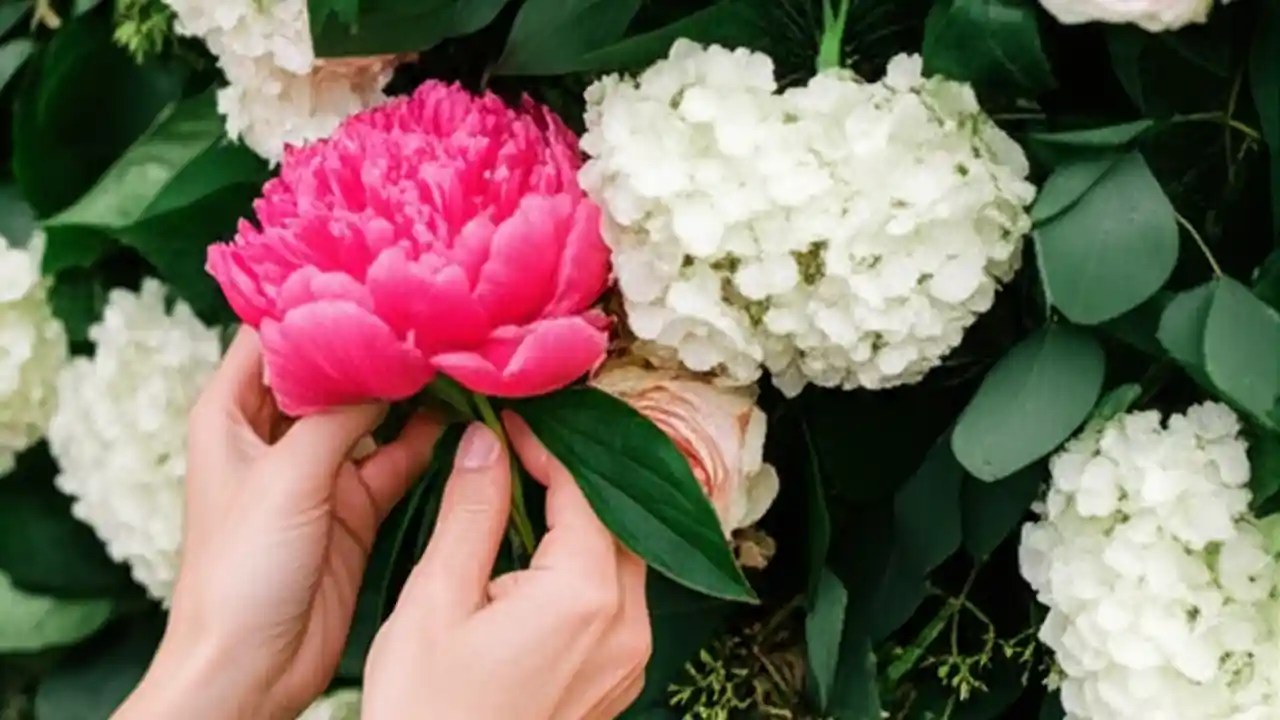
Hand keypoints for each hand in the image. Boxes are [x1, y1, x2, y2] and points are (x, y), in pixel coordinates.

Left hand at [116, 328, 442, 719]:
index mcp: (230, 414)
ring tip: (453, 353)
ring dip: (405, 390)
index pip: (270, 334)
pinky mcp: (353, 505)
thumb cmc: (240, 570)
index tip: (371, 268)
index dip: (315, 300)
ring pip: (369, 411)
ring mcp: (317, 469)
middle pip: (328, 368)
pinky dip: (424, 439)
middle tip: (428, 307)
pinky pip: (395, 457)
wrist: (251, 667)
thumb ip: (338, 413)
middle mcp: (273, 434)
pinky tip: (459, 415)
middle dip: (374, 342)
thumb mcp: (287, 476)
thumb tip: (389, 354)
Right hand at [362, 414, 652, 719]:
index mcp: (585, 595)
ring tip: (530, 489)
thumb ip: (471, 513)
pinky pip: (617, 598)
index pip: (584, 489)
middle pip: (617, 519)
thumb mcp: (436, 602)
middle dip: (576, 475)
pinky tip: (542, 553)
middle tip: (529, 443)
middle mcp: (626, 623)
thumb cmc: (427, 711)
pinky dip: (587, 562)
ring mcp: (629, 656)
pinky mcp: (617, 678)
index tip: (509, 422)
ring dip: (584, 518)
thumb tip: (486, 443)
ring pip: (622, 557)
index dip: (548, 445)